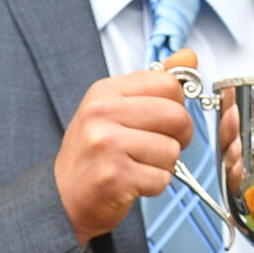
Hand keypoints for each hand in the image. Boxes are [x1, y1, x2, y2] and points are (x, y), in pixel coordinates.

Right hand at [55, 49, 205, 247]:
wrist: (64, 196)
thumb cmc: (94, 153)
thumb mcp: (117, 109)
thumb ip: (154, 83)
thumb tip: (189, 56)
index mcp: (105, 91)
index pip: (168, 83)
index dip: (177, 105)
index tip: (164, 119)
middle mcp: (103, 113)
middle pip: (176, 116)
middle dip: (178, 137)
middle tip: (158, 147)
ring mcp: (107, 145)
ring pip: (172, 150)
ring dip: (164, 165)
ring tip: (139, 165)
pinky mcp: (115, 176)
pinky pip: (161, 178)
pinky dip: (154, 185)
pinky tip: (133, 182)